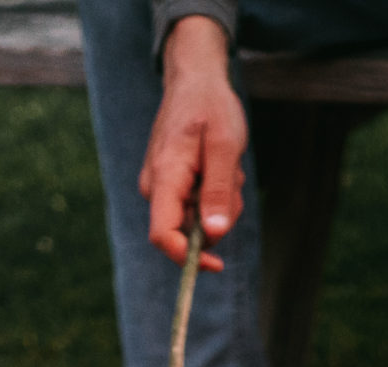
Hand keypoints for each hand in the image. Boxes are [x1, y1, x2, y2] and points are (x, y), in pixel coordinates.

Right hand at [141, 15, 243, 269]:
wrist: (195, 81)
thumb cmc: (211, 107)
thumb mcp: (224, 146)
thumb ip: (218, 190)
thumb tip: (214, 233)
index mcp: (164, 177)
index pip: (162, 235)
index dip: (187, 257)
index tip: (217, 264)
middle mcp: (155, 187)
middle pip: (187, 231)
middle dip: (218, 216)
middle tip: (232, 177)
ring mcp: (162, 187)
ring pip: (197, 219)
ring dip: (221, 201)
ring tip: (225, 165)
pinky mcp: (172, 185)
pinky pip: (198, 206)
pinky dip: (216, 193)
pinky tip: (219, 166)